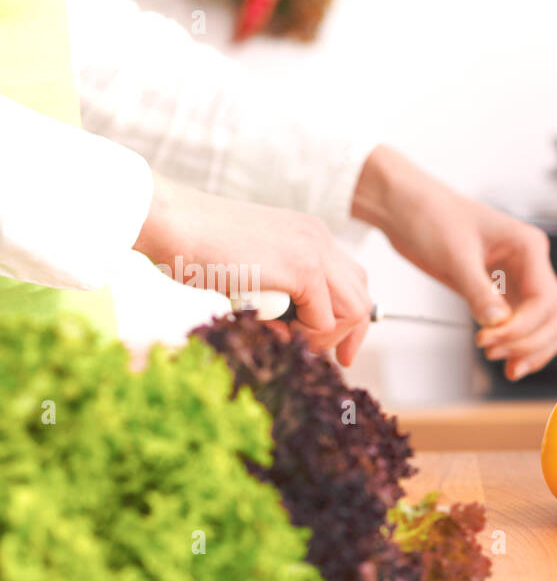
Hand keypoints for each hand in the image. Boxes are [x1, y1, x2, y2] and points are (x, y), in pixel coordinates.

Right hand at [134, 176, 371, 364]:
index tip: (339, 350)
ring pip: (354, 311)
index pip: (352, 282)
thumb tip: (293, 335)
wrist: (170, 221)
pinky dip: (302, 335)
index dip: (350, 321)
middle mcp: (319, 238)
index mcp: (309, 235)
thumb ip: (281, 296)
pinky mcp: (303, 267)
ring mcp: (314, 250)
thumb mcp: (253, 272)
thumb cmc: (197, 248)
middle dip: (352, 335)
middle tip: (334, 360)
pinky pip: (324, 320)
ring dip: (324, 337)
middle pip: (363, 297)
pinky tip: (271, 327)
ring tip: (286, 336)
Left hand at [352, 145, 556, 380]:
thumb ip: (478, 290)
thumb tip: (498, 323)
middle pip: (554, 318)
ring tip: (507, 367)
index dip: (522, 328)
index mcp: (528, 247)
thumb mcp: (454, 254)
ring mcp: (519, 280)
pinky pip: (524, 326)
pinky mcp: (502, 293)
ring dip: (532, 350)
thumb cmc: (430, 216)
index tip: (488, 341)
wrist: (405, 208)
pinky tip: (507, 361)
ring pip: (546, 326)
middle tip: (495, 355)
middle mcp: (530, 265)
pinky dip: (521, 346)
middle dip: (530, 343)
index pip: (545, 300)